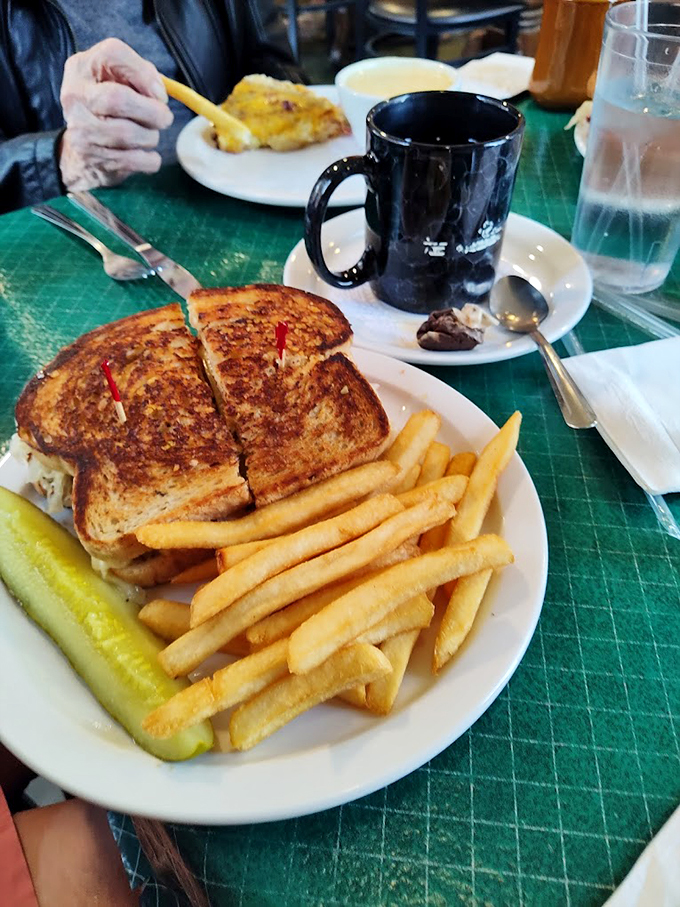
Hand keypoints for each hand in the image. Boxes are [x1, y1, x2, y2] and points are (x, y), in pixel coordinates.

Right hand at [59, 38, 172, 190]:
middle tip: (165, 119)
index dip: (143, 74)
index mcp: (82, 66)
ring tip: (150, 136)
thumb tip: (159, 96)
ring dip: (151, 137)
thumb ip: (143, 75)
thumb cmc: (112, 107)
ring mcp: (78, 127)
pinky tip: (147, 155)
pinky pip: (131, 160)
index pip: (113, 54)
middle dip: (151, 112)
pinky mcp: (88, 156)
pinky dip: (149, 160)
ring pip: (126, 133)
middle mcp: (75, 94)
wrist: (85, 147)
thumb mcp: (122, 80)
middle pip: (117, 99)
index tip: (161, 94)